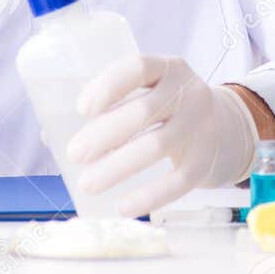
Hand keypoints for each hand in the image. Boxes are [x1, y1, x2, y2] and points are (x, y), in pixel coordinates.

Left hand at [65, 55, 256, 216]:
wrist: (224, 127)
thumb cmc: (166, 109)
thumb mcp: (146, 94)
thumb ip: (107, 108)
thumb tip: (50, 135)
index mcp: (167, 68)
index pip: (138, 67)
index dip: (108, 86)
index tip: (81, 109)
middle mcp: (188, 92)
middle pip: (144, 111)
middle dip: (104, 134)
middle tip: (75, 153)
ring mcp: (201, 125)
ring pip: (158, 146)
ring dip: (118, 167)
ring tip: (88, 183)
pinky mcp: (206, 159)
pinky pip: (179, 180)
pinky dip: (150, 195)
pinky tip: (123, 206)